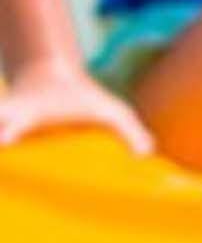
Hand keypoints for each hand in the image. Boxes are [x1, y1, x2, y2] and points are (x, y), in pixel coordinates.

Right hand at [0, 63, 155, 153]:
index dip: (5, 131)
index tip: (1, 142)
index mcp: (29, 113)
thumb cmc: (85, 97)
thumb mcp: (111, 109)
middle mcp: (6, 118)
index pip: (13, 121)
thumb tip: (146, 156)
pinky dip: (0, 168)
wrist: (50, 74)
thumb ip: (129, 131)